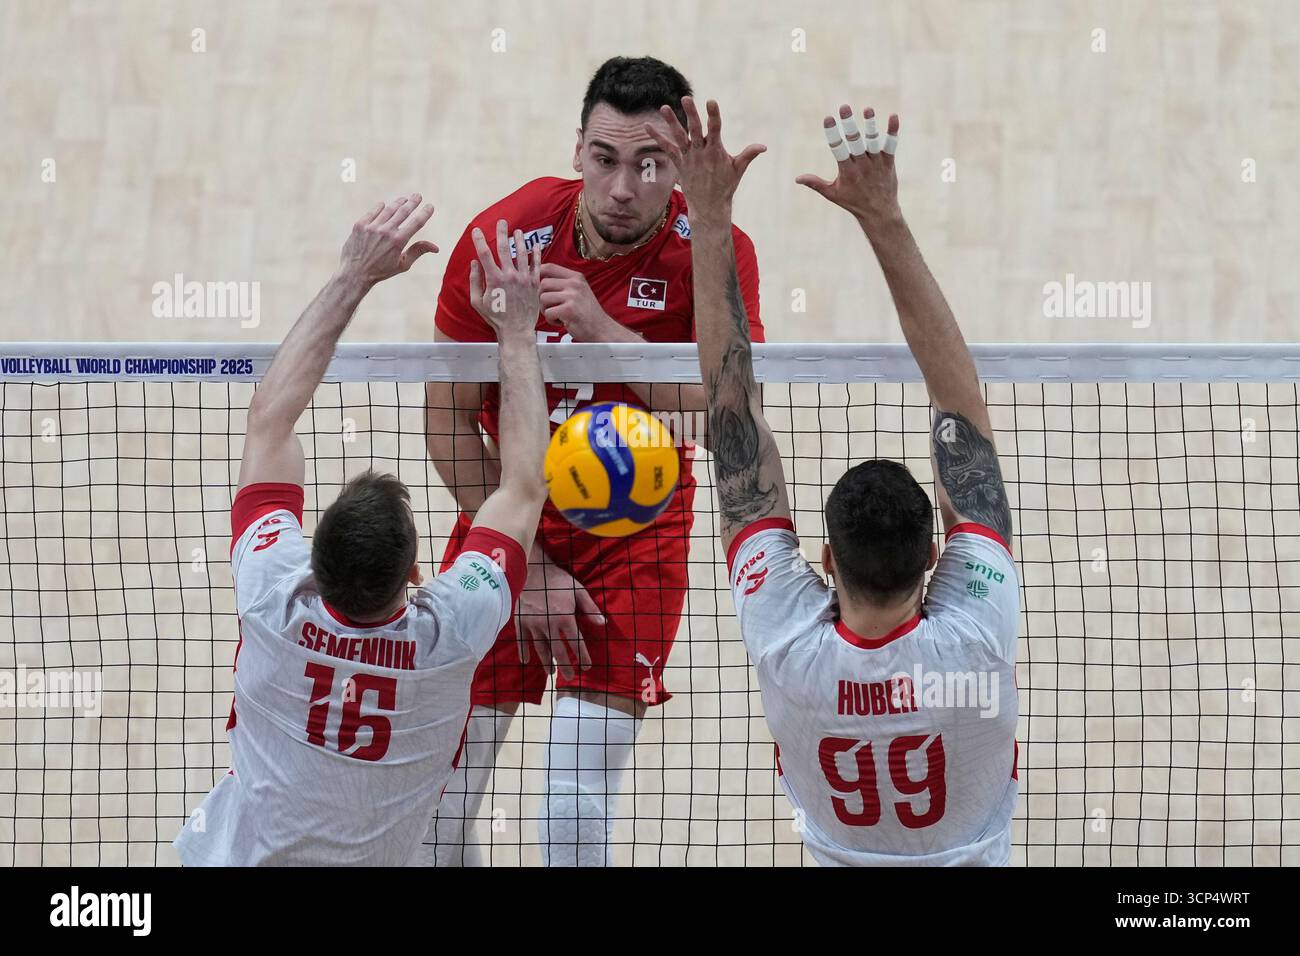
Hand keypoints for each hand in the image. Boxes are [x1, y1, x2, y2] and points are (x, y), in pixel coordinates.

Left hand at [338, 194, 437, 286]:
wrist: (355, 273)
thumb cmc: (381, 271)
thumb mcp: (402, 264)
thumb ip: (418, 251)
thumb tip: (436, 247)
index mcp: (398, 241)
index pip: (416, 222)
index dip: (425, 213)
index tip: (430, 206)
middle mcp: (385, 232)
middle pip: (403, 211)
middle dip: (413, 202)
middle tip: (418, 196)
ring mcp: (372, 227)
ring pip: (389, 209)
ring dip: (398, 203)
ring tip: (404, 199)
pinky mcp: (360, 225)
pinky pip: (373, 212)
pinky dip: (380, 208)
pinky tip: (385, 206)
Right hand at [469, 219, 542, 335]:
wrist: (517, 330)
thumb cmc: (496, 318)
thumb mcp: (477, 302)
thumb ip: (474, 281)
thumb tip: (474, 263)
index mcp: (494, 279)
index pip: (484, 254)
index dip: (479, 240)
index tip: (476, 230)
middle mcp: (510, 276)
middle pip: (504, 248)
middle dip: (501, 233)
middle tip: (501, 222)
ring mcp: (524, 279)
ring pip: (522, 253)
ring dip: (519, 240)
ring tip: (518, 231)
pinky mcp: (534, 283)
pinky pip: (536, 265)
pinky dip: (536, 253)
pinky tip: (535, 245)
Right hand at [515, 558, 601, 680]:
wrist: (532, 569)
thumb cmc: (558, 579)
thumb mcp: (579, 590)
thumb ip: (591, 608)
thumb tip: (604, 624)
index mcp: (565, 618)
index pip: (576, 642)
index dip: (583, 656)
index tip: (587, 667)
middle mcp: (549, 625)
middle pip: (558, 650)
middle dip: (566, 666)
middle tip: (569, 677)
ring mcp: (533, 624)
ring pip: (541, 648)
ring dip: (546, 662)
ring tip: (551, 673)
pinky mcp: (520, 621)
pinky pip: (521, 640)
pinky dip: (523, 651)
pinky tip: (525, 661)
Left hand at [538, 264, 615, 339]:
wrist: (602, 329)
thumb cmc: (587, 313)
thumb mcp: (578, 291)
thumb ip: (562, 284)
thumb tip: (538, 280)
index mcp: (576, 277)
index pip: (549, 267)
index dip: (537, 274)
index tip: (537, 285)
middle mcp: (574, 283)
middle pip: (543, 284)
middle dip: (542, 298)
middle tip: (552, 308)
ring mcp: (572, 296)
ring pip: (543, 298)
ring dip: (546, 310)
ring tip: (558, 315)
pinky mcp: (569, 310)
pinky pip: (548, 313)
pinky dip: (551, 320)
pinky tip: (562, 322)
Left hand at [643, 96, 764, 223]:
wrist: (709, 207)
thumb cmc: (726, 186)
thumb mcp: (738, 170)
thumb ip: (749, 155)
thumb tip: (764, 146)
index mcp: (716, 152)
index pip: (715, 130)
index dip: (713, 116)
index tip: (711, 101)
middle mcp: (700, 153)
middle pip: (695, 130)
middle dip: (691, 114)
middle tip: (686, 98)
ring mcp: (688, 158)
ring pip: (678, 137)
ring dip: (671, 122)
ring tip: (664, 107)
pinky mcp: (679, 164)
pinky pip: (667, 149)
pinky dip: (657, 138)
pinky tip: (646, 126)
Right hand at [796, 105, 901, 233]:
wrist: (879, 212)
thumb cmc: (853, 202)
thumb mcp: (832, 194)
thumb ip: (816, 184)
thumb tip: (797, 178)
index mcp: (847, 172)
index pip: (838, 149)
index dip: (833, 133)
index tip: (828, 118)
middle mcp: (862, 166)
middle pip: (855, 141)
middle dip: (849, 124)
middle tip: (845, 107)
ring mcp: (876, 164)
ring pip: (873, 141)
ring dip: (870, 125)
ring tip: (867, 109)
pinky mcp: (889, 163)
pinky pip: (891, 145)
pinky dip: (892, 131)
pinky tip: (893, 116)